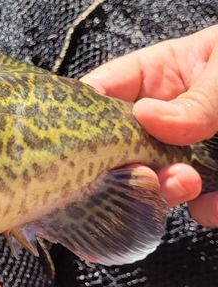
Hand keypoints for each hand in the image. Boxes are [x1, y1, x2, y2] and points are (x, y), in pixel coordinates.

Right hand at [82, 23, 217, 226]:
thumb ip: (199, 94)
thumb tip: (150, 119)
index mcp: (159, 75)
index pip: (101, 94)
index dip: (82, 120)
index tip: (81, 144)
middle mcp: (169, 118)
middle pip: (123, 150)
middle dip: (129, 167)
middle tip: (148, 174)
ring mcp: (194, 153)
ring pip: (160, 185)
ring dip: (169, 193)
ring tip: (190, 185)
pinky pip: (206, 207)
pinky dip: (212, 211)